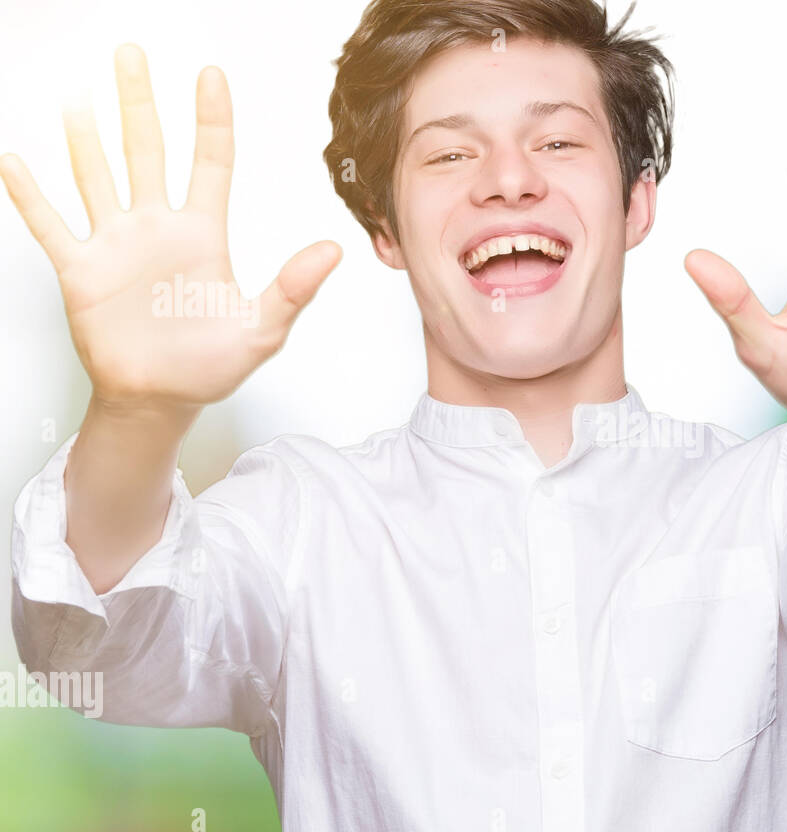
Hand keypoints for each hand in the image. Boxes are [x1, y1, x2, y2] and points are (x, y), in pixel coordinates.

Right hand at [0, 44, 340, 417]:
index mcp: (203, 235)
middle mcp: (158, 228)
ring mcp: (116, 245)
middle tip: (133, 54)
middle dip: (140, 103)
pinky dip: (31, 196)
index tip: (211, 75)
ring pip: (98, 176)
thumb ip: (293, 289)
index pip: (210, 162)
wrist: (160, 401)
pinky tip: (14, 162)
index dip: (211, 119)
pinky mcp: (81, 271)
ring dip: (86, 137)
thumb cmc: (211, 367)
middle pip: (148, 151)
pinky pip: (51, 226)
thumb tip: (333, 251)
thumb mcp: (262, 330)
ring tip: (78, 95)